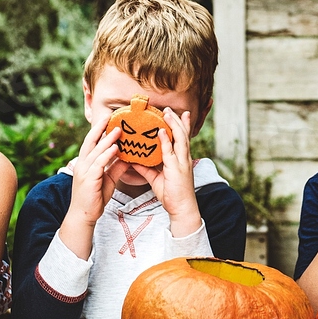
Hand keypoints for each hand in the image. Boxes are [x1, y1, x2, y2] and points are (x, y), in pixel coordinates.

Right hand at [66, 111, 124, 226]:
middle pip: (91, 141)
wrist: (84, 215)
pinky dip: (107, 154)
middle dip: (100, 128)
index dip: (99, 130)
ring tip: (118, 130)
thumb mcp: (108, 179)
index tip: (108, 120)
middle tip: (111, 117)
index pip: (91, 142)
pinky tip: (116, 148)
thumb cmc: (95, 198)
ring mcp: (84, 171)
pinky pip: (99, 163)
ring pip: (96, 151)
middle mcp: (82, 164)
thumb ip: (116, 167)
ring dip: (107, 139)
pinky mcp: (88, 179)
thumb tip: (128, 158)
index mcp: (85, 163)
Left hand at [132, 109, 201, 232]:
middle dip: (177, 120)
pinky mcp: (177, 169)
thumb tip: (133, 161)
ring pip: (180, 138)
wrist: (181, 209)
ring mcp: (182, 162)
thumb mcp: (155, 178)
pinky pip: (171, 151)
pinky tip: (161, 131)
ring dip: (174, 124)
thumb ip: (145, 168)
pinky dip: (166, 140)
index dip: (180, 126)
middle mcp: (184, 158)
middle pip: (183, 134)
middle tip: (169, 109)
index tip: (178, 114)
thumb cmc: (171, 195)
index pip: (181, 138)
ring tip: (167, 113)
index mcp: (180, 159)